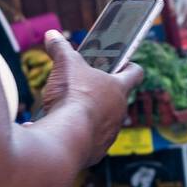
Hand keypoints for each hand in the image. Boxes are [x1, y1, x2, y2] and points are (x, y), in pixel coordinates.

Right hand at [38, 30, 144, 165]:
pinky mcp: (97, 151)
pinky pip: (89, 140)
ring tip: (68, 109)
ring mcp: (111, 133)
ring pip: (103, 120)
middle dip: (101, 92)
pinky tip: (61, 129)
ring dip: (89, 115)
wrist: (67, 137)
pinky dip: (77, 134)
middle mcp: (120, 111)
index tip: (124, 63)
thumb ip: (60, 49)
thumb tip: (52, 35)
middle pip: (116, 98)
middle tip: (84, 86)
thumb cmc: (73, 98)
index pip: (135, 73)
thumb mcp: (65, 66)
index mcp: (119, 88)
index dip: (130, 66)